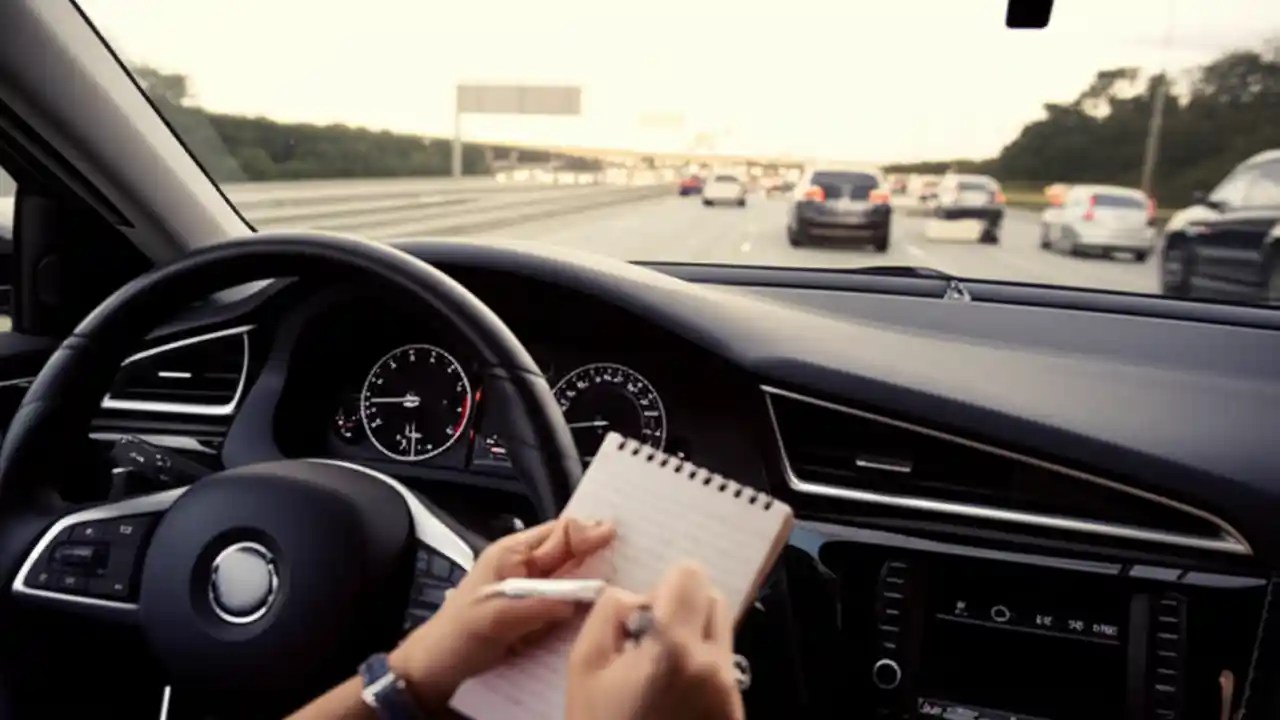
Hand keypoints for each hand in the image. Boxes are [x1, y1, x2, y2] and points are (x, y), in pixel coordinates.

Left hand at [389, 517, 614, 709]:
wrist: (438, 668)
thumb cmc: (458, 635)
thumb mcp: (497, 618)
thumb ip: (537, 604)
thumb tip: (577, 598)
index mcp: (512, 553)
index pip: (558, 533)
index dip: (587, 531)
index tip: (616, 532)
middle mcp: (527, 567)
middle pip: (570, 551)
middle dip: (598, 548)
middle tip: (634, 546)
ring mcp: (534, 591)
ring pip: (573, 576)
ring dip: (596, 575)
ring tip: (630, 572)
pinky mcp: (538, 615)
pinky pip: (568, 603)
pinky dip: (587, 602)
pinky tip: (606, 605)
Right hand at [566, 562, 744, 719]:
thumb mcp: (583, 667)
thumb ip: (609, 613)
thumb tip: (638, 597)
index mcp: (674, 648)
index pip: (690, 575)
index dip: (663, 586)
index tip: (643, 616)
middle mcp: (714, 665)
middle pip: (713, 599)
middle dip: (682, 609)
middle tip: (648, 643)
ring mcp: (730, 692)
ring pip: (720, 633)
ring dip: (693, 638)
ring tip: (658, 676)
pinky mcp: (735, 713)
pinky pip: (722, 668)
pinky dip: (700, 670)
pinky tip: (671, 699)